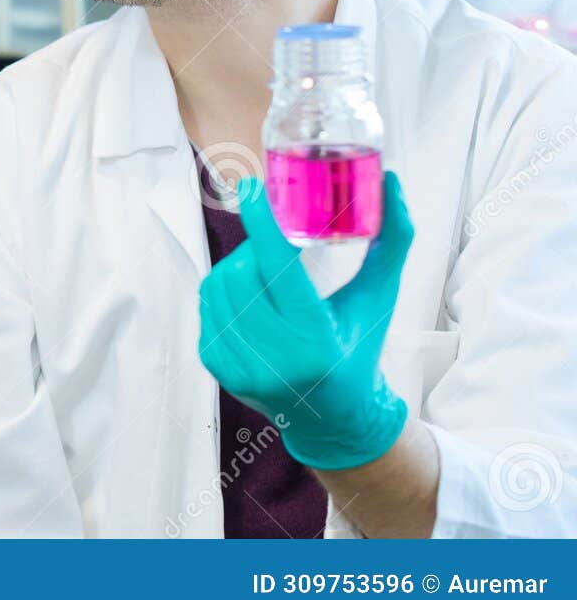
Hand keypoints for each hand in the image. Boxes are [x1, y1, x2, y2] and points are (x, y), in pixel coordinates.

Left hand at [197, 170, 414, 470]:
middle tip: (272, 242)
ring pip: (218, 286)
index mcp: (315, 341)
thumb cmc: (360, 348)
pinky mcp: (217, 369)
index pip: (279, 270)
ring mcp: (240, 367)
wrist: (333, 419)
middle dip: (253, 246)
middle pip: (242, 273)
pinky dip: (224, 291)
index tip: (251, 188)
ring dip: (237, 266)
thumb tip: (392, 181)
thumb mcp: (379, 298)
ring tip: (264, 269)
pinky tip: (249, 295)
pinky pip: (207, 307)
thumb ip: (391, 242)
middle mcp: (274, 359)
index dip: (262, 224)